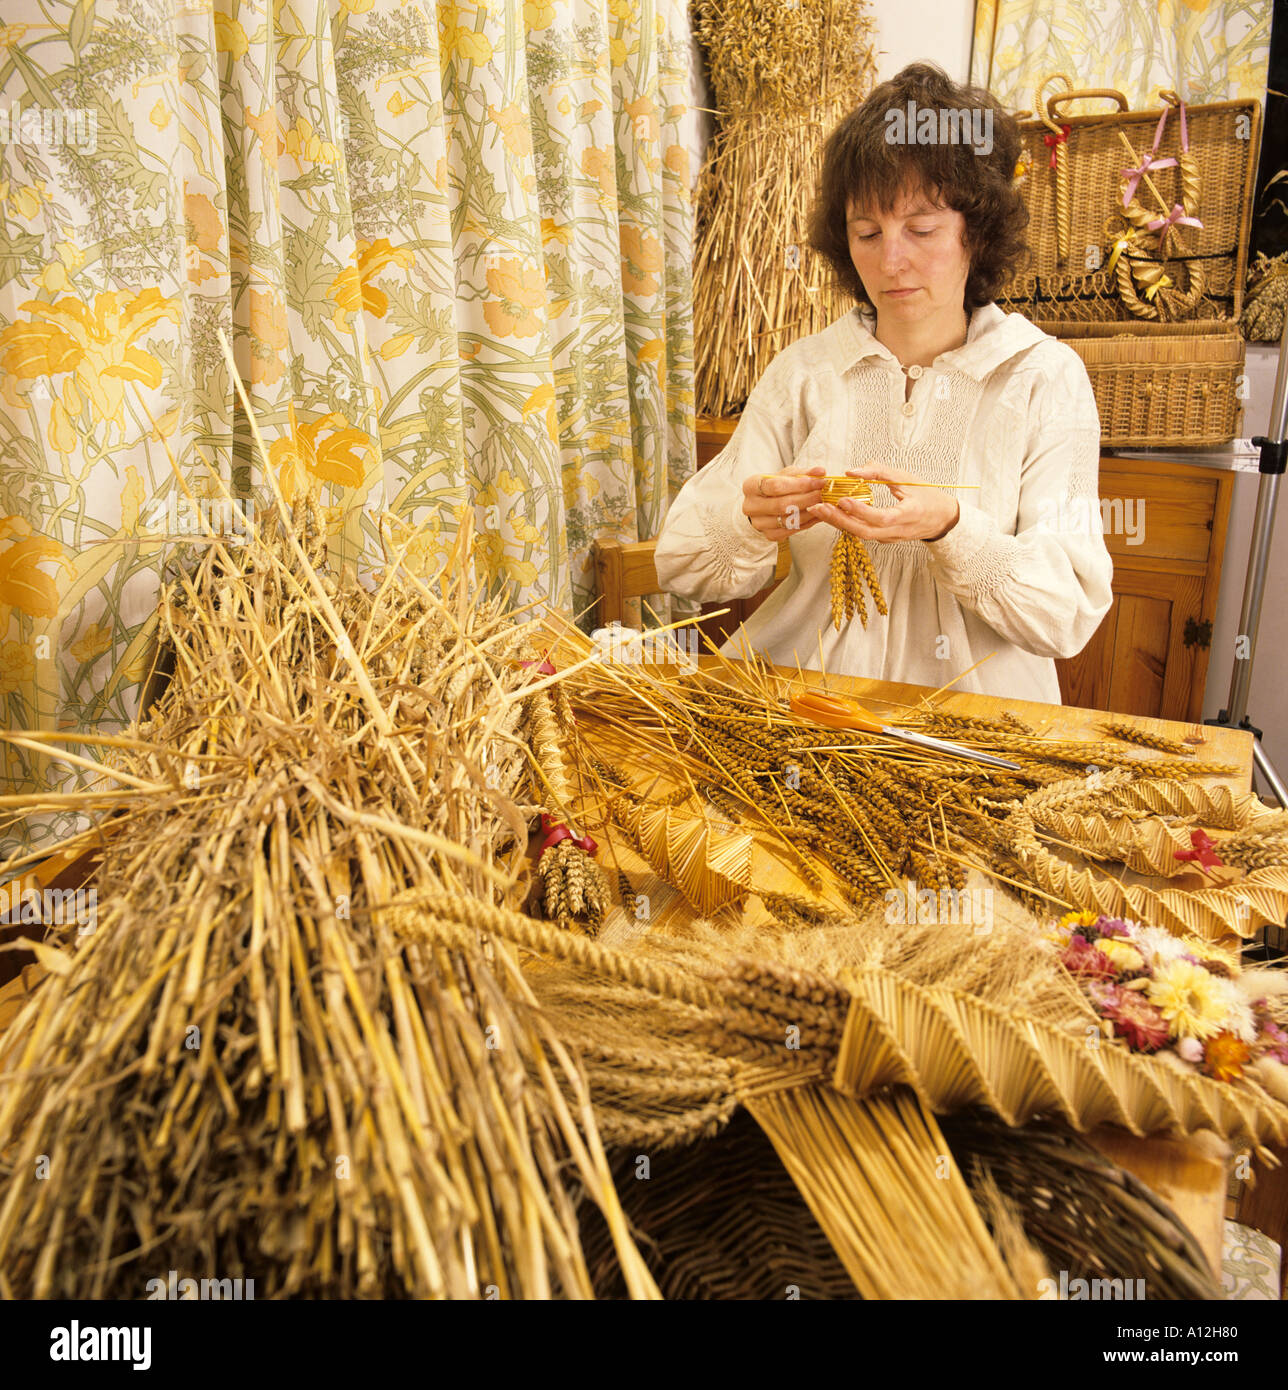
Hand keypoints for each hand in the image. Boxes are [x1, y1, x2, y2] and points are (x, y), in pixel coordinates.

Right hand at [741, 465, 826, 540]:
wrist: (764, 504)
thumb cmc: (775, 486)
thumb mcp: (786, 475)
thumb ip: (803, 473)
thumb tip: (820, 472)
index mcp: (751, 486)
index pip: (776, 486)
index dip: (800, 484)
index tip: (819, 482)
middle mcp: (750, 506)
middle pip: (782, 505)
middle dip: (807, 499)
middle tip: (824, 494)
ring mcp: (758, 523)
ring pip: (788, 520)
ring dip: (810, 512)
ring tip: (824, 504)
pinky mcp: (768, 535)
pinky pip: (791, 530)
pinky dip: (807, 523)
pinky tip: (817, 515)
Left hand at [807, 461, 959, 542]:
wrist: (941, 519)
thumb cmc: (925, 495)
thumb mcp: (907, 478)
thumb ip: (880, 472)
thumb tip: (852, 471)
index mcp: (909, 514)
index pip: (882, 517)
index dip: (862, 511)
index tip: (843, 500)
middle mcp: (898, 531)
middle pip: (865, 531)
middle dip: (840, 520)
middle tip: (819, 507)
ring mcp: (890, 538)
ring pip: (861, 535)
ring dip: (838, 523)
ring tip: (819, 509)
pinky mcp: (884, 539)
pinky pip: (862, 533)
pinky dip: (846, 524)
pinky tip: (832, 514)